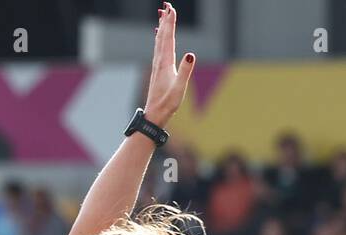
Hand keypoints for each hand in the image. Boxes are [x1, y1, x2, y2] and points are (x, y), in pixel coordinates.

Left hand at [143, 3, 195, 127]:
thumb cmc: (168, 102)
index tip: (172, 10)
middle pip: (163, 36)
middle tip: (167, 6)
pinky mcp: (158, 69)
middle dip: (166, 20)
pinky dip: (160, 38)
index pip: (169, 38)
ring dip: (162, 27)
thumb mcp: (180, 88)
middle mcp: (160, 61)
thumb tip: (191, 54)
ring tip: (162, 15)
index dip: (170, 23)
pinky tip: (159, 36)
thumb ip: (186, 71)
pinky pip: (159, 48)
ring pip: (159, 40)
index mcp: (166, 63)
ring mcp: (158, 64)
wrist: (155, 113)